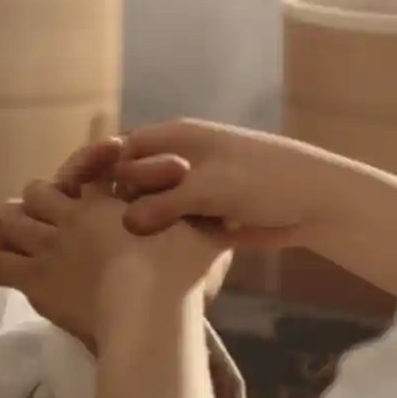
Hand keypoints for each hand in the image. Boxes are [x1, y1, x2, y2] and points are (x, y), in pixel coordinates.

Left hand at [0, 177, 230, 350]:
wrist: (152, 310)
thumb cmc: (184, 274)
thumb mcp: (206, 239)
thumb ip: (208, 224)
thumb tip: (231, 220)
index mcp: (112, 200)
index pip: (84, 178)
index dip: (78, 179)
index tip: (76, 184)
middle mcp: (74, 215)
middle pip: (41, 193)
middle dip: (36, 198)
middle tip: (33, 206)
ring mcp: (49, 246)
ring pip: (15, 219)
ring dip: (6, 219)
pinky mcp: (33, 280)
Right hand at [115, 118, 357, 250]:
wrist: (317, 204)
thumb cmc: (265, 180)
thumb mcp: (209, 187)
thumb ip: (164, 204)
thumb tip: (124, 223)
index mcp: (174, 138)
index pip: (121, 149)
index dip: (98, 169)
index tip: (79, 197)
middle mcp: (176, 161)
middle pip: (130, 180)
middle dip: (115, 202)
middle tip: (96, 231)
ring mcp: (188, 190)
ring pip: (148, 208)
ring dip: (140, 225)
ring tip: (119, 249)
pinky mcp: (201, 218)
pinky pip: (169, 228)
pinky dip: (162, 240)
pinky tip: (147, 259)